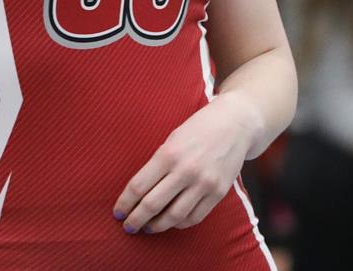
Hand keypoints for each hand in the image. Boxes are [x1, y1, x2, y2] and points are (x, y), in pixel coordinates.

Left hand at [113, 96, 259, 233]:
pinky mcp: (218, 193)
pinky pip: (195, 217)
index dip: (124, 204)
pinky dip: (180, 224)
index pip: (138, 187)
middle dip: (136, 220)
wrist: (235, 124)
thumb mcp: (172, 140)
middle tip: (128, 226)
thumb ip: (157, 165)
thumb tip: (138, 194)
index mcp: (168, 154)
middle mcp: (185, 170)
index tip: (117, 213)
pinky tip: (171, 222)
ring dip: (156, 226)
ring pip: (173, 217)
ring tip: (148, 228)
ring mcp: (204, 183)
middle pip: (152, 205)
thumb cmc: (197, 130)